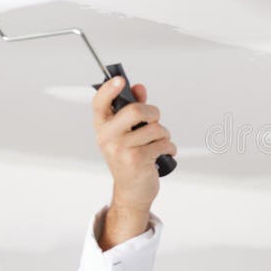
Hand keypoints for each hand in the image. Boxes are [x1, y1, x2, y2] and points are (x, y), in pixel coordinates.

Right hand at [92, 77, 175, 212]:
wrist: (132, 190)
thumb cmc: (130, 157)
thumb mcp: (128, 133)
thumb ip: (133, 109)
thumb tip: (139, 88)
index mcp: (103, 127)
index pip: (100, 103)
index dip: (109, 89)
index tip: (121, 80)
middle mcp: (108, 137)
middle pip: (136, 110)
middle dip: (154, 113)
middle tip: (155, 121)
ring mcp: (121, 149)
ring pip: (155, 128)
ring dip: (164, 135)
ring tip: (158, 144)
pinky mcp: (136, 160)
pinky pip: (163, 143)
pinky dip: (169, 147)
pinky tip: (163, 154)